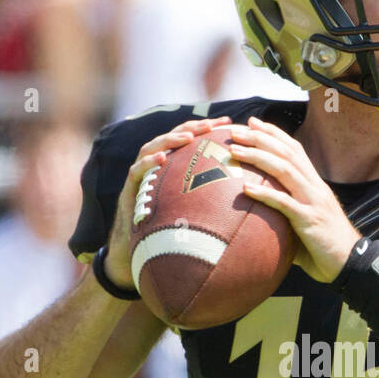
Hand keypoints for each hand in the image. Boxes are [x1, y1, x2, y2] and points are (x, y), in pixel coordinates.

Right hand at [103, 115, 231, 288]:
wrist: (135, 254)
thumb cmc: (168, 236)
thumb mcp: (194, 216)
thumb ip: (212, 203)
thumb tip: (250, 205)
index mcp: (172, 168)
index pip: (191, 141)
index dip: (209, 129)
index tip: (231, 123)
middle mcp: (155, 168)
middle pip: (172, 138)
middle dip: (193, 127)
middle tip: (213, 124)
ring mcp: (140, 177)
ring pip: (151, 147)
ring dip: (170, 139)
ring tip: (188, 137)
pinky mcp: (128, 189)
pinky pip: (136, 172)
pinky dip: (147, 163)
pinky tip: (161, 159)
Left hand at [226, 117, 359, 281]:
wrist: (351, 265)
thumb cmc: (325, 249)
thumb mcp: (304, 225)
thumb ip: (285, 216)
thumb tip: (258, 220)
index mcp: (315, 185)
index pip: (295, 150)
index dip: (274, 134)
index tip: (252, 123)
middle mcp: (316, 188)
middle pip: (287, 153)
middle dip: (261, 138)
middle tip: (236, 130)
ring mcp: (314, 203)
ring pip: (286, 170)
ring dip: (258, 157)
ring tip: (235, 150)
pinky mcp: (311, 221)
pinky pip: (285, 204)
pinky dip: (265, 194)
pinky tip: (246, 188)